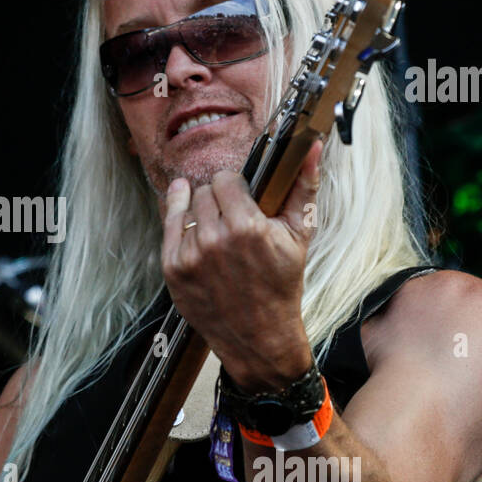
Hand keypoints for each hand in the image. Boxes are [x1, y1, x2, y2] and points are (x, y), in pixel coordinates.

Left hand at [160, 139, 322, 392]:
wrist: (258, 335)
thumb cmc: (281, 284)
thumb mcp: (298, 235)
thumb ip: (303, 186)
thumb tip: (312, 146)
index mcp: (247, 227)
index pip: (225, 180)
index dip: (234, 187)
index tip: (241, 197)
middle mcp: (214, 239)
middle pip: (203, 191)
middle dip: (218, 199)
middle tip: (230, 215)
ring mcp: (189, 255)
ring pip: (186, 208)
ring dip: (200, 214)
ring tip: (216, 230)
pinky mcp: (172, 269)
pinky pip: (169, 228)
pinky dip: (180, 226)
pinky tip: (195, 230)